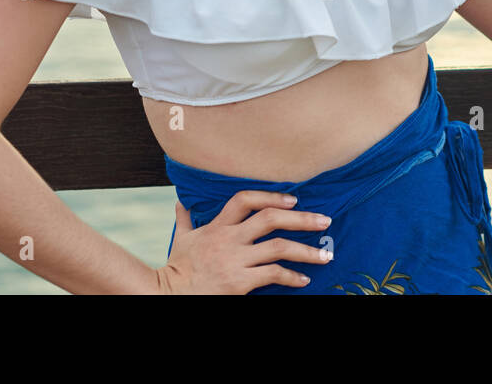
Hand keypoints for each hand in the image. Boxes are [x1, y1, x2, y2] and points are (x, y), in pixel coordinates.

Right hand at [154, 192, 333, 293]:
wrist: (166, 295)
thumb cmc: (176, 269)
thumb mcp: (181, 240)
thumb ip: (185, 220)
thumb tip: (180, 203)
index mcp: (217, 226)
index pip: (245, 199)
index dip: (271, 196)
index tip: (293, 200)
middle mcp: (229, 239)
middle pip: (270, 219)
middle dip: (302, 219)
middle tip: (325, 221)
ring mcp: (235, 260)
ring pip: (279, 247)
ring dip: (307, 251)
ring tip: (326, 255)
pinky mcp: (240, 282)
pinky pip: (273, 275)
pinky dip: (292, 277)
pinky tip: (304, 279)